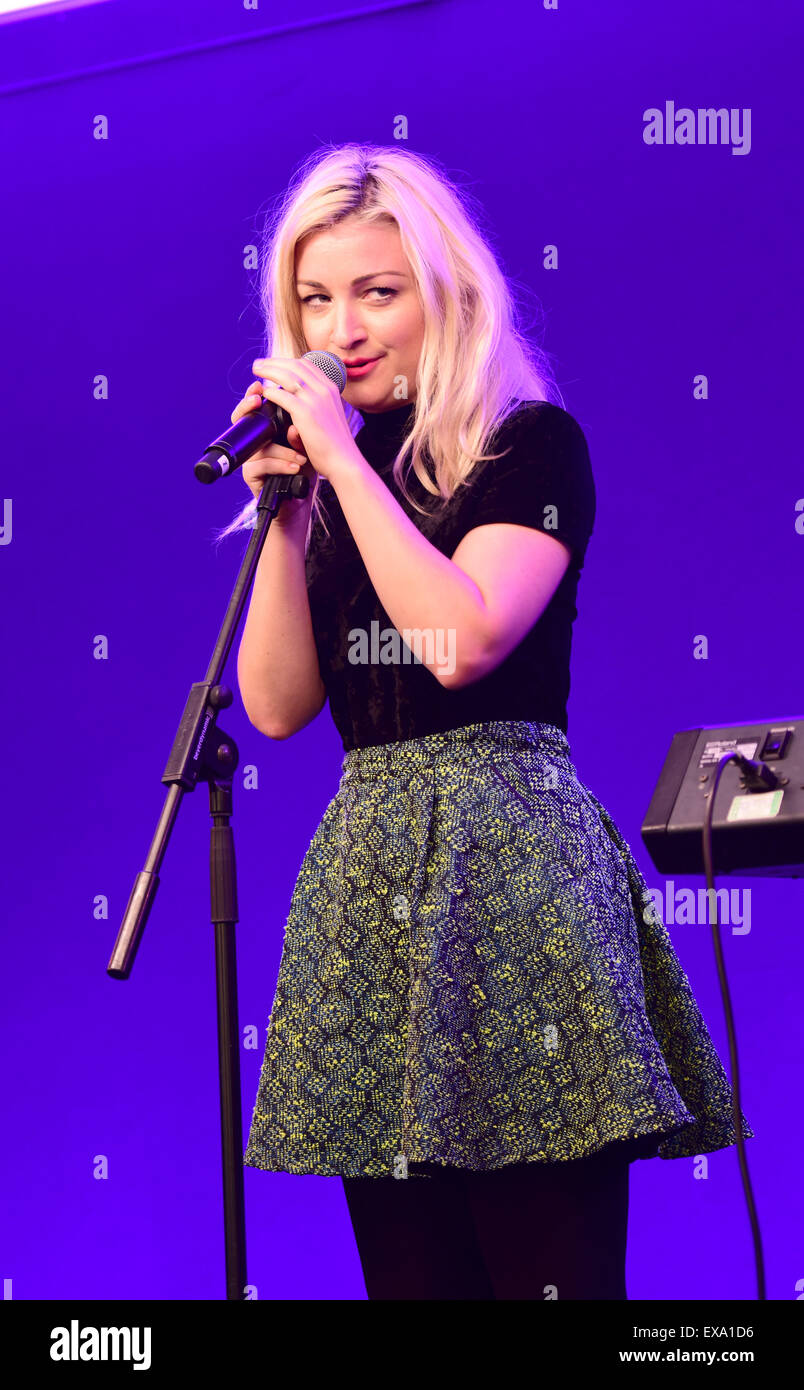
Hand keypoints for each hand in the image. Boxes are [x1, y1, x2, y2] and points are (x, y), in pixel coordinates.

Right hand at [231, 380, 314, 525]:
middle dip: (248, 408)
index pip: (257, 408)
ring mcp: (252, 458)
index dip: (253, 395)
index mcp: (269, 430)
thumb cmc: (305, 469)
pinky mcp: (251, 475)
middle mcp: (257, 442)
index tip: (259, 386)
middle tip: (257, 401)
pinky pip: (261, 465)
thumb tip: (292, 428)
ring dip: (283, 451)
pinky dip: (280, 466)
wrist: (301, 499)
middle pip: (243, 420)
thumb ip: (301, 434)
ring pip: (259, 446)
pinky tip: (295, 469)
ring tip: (301, 459)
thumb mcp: (306, 447)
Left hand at [252, 355, 362, 482]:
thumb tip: (298, 400)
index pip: (307, 365)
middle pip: (295, 365)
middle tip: (259, 364)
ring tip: (256, 370)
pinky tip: (263, 393)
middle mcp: (325, 389)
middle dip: (274, 362)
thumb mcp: (330, 416)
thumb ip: (317, 405)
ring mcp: (316, 399)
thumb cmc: (335, 445)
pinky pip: (282, 395)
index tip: (273, 363)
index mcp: (331, 389)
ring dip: (268, 370)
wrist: (344, 461)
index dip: (288, 361)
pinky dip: (270, 392)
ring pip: (287, 376)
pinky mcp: (306, 413)